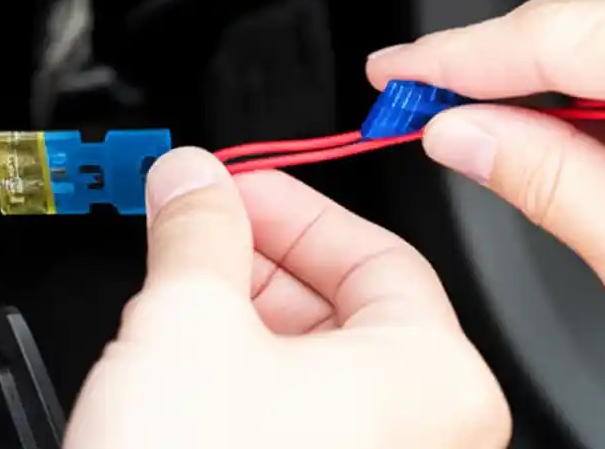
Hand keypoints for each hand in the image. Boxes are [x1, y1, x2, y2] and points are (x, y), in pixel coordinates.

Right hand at [64, 148, 507, 447]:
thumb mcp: (186, 319)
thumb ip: (197, 228)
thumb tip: (190, 181)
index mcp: (434, 382)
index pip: (376, 254)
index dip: (289, 207)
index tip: (230, 187)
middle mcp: (425, 438)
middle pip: (344, 310)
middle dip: (255, 262)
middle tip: (191, 229)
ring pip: (312, 367)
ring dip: (238, 317)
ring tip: (170, 296)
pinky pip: (294, 417)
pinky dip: (239, 377)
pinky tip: (176, 365)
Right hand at [367, 0, 604, 323]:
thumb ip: (561, 189)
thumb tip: (461, 133)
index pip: (571, 36)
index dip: (464, 55)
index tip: (396, 75)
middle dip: (499, 42)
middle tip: (422, 94)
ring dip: (545, 46)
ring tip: (483, 104)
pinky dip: (595, 56)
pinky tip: (565, 104)